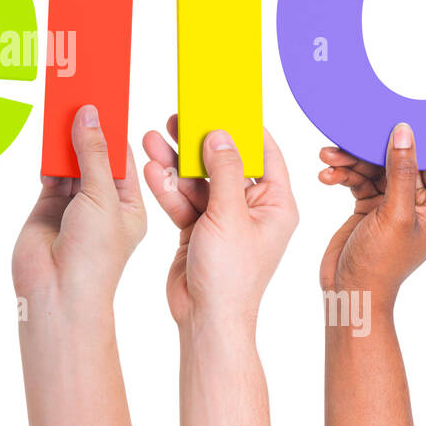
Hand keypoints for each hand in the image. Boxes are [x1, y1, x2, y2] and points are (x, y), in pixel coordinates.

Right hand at [11, 105, 145, 316]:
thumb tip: (89, 115)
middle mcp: (104, 205)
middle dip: (90, 131)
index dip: (115, 129)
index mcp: (130, 206)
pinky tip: (48, 135)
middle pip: (97, 158)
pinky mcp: (49, 209)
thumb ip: (93, 154)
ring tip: (63, 107)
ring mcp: (75, 207)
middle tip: (82, 95)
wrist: (57, 294)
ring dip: (68, 139)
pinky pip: (51, 174)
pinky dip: (49, 156)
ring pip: (73, 163)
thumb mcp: (103, 198)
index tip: (107, 100)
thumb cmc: (95, 257)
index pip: (125, 159)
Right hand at [142, 116, 297, 330]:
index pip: (265, 155)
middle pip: (224, 164)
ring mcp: (223, 220)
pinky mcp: (199, 230)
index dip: (245, 129)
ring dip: (175, 164)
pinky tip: (150, 170)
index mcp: (274, 205)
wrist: (206, 319)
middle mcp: (250, 209)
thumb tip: (220, 134)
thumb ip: (224, 172)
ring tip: (150, 140)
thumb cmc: (232, 277)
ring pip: (198, 181)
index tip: (224, 105)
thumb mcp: (229, 216)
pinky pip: (183, 200)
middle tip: (177, 119)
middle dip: (199, 143)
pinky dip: (167, 187)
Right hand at [317, 123, 425, 306]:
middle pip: (399, 160)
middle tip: (346, 141)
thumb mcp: (395, 214)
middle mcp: (421, 203)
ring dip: (350, 162)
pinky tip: (326, 176)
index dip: (415, 141)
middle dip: (369, 151)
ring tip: (327, 159)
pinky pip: (359, 180)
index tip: (392, 121)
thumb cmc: (381, 264)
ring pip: (375, 168)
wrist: (351, 292)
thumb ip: (401, 171)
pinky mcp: (372, 207)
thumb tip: (405, 133)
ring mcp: (395, 204)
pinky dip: (343, 175)